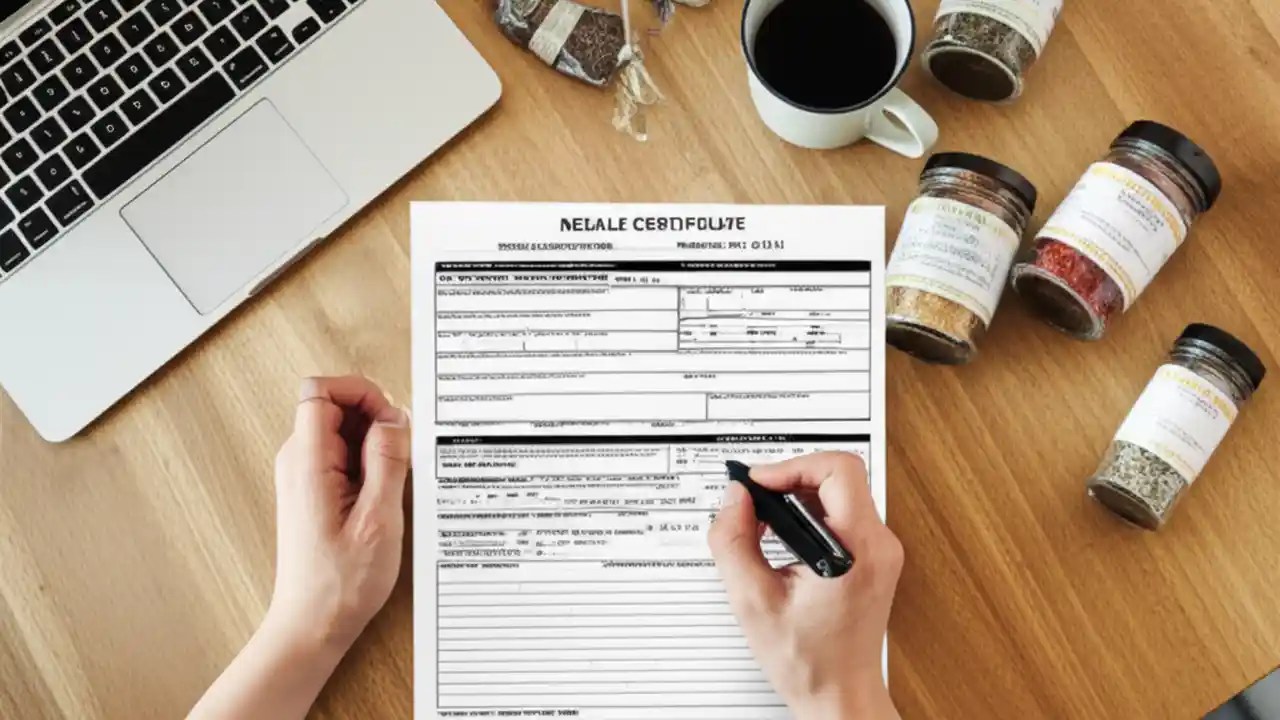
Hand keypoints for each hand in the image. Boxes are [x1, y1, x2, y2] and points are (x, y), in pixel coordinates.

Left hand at [267, 375, 411, 652]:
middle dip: (375, 418)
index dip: (360, 392)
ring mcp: (305, 475)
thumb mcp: (379, 520)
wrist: (312, 624)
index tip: (391, 417)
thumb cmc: (339, 584)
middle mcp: (299, 462)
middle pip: (335, 405)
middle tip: (401, 455)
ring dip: (376, 444)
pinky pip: (345, 455)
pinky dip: (371, 463)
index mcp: (307, 464)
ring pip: (343, 430)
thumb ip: (388, 461)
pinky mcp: (316, 489)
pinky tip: (385, 494)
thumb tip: (395, 417)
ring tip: (393, 482)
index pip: (320, 390)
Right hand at [708, 452, 903, 719]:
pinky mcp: (875, 557)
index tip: (759, 483)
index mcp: (856, 550)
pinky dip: (810, 515)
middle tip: (756, 500)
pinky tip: (784, 538)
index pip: (837, 470)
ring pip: (840, 492)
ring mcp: (881, 551)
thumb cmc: (807, 660)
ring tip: (766, 522)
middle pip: (838, 475)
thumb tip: (734, 499)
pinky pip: (844, 514)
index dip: (791, 466)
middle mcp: (879, 545)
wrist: (838, 693)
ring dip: (798, 497)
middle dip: (790, 479)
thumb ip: (733, 541)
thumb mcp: (752, 599)